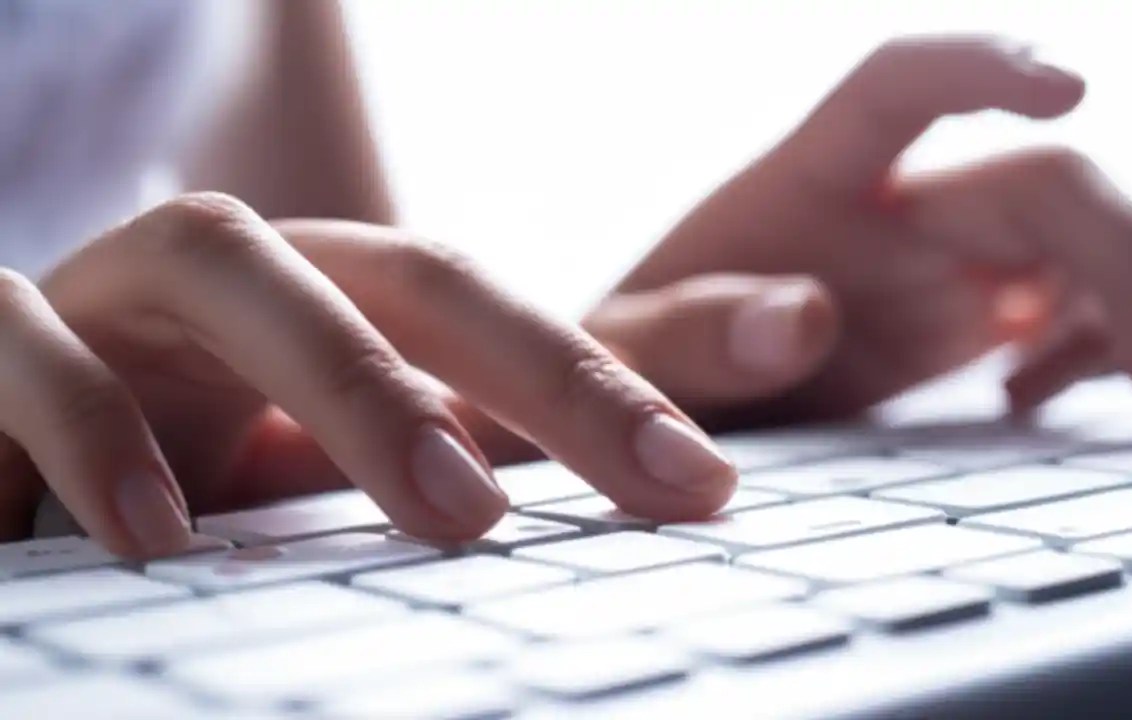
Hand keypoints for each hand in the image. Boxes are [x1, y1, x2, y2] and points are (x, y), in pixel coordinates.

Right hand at [0, 194, 734, 556]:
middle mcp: (256, 274)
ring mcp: (126, 294)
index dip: (603, 382)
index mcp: (342, 292)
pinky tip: (156, 539)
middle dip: (526, 368)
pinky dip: (92, 430)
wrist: (20, 433)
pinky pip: (26, 352)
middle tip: (650, 482)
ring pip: (226, 265)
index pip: (493, 312)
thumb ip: (548, 405)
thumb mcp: (377, 434)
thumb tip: (779, 366)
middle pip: (403, 274)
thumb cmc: (219, 433)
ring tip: (458, 511)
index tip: (705, 481)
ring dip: (346, 378)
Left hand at [585, 36, 1131, 430]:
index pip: (896, 85)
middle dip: (1130, 254)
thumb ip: (689, 335)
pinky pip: (1060, 312)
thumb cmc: (623, 367)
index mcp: (801, 183)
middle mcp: (886, 210)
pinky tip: (1041, 399)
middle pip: (1039, 179)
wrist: (633, 419)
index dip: (980, 67)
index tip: (1066, 87)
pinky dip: (1089, 348)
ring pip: (1076, 244)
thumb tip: (804, 316)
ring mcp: (931, 268)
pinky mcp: (954, 327)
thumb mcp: (624, 355)